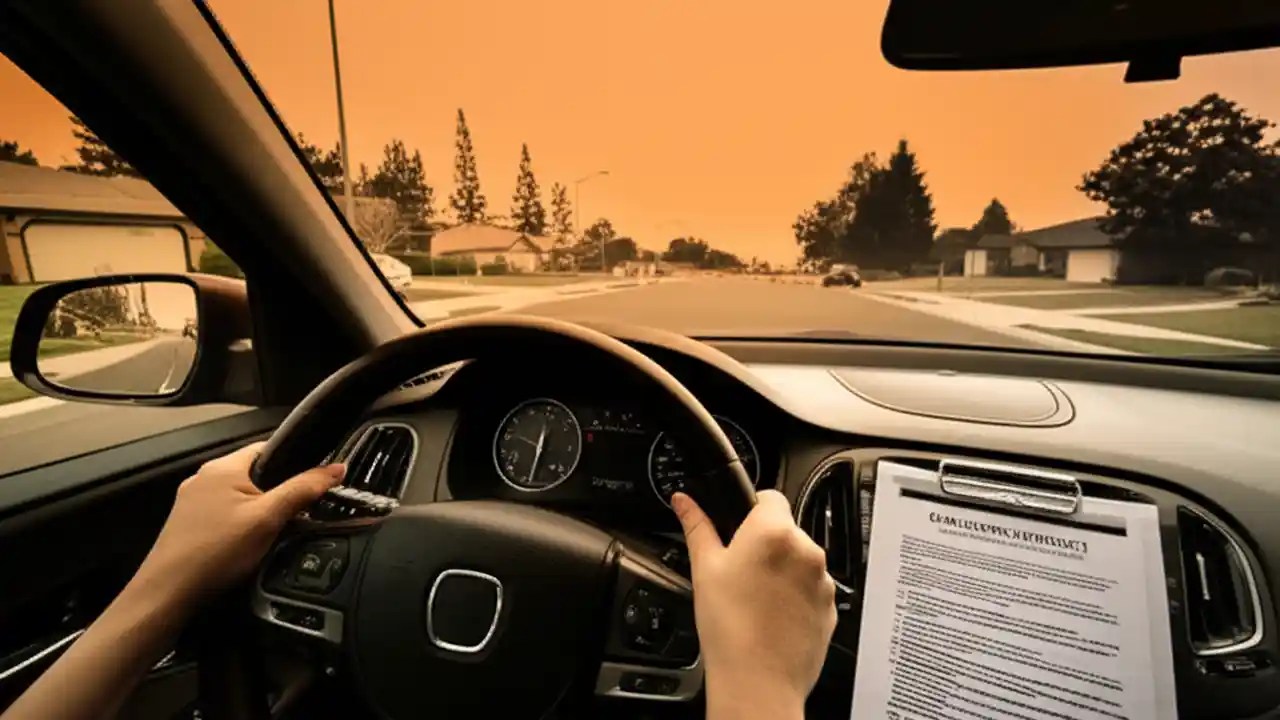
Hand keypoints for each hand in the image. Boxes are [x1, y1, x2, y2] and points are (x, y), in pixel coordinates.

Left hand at [133, 442, 344, 605]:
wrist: (169, 594)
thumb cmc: (217, 552)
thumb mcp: (268, 519)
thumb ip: (303, 490)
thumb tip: (337, 468)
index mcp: (222, 467)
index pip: (268, 448)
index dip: (296, 461)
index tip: (315, 483)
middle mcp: (203, 477)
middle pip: (255, 473)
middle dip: (278, 491)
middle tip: (298, 513)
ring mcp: (192, 501)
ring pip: (240, 495)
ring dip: (259, 509)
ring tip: (276, 531)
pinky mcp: (188, 524)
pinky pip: (225, 513)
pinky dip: (241, 523)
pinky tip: (248, 544)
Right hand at [673, 490, 835, 719]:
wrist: (758, 682)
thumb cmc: (730, 629)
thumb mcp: (704, 569)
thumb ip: (697, 525)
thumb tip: (685, 502)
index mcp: (773, 532)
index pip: (768, 496)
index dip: (749, 509)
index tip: (737, 529)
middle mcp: (806, 550)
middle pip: (784, 529)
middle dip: (764, 544)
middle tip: (739, 571)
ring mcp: (822, 580)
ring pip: (799, 560)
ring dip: (782, 570)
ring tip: (754, 599)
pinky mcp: (830, 606)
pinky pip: (811, 588)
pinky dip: (795, 595)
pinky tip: (771, 615)